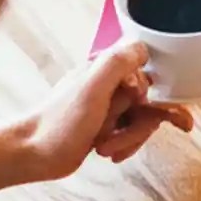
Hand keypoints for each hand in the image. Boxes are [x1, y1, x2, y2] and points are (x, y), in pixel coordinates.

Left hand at [15, 41, 194, 180]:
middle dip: (139, 126)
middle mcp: (110, 84)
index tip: (164, 114)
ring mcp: (109, 106)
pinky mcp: (106, 125)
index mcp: (107, 69)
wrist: (35, 154)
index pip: (151, 75)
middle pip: (151, 103)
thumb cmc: (59, 123)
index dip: (158, 97)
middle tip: (122, 136)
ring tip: (105, 146)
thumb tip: (144, 47)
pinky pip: (131, 134)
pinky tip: (108, 151)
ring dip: (129, 139)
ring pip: (143, 121)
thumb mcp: (92, 88)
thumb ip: (118, 63)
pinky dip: (125, 146)